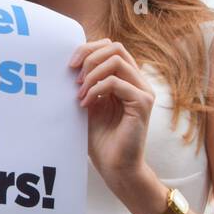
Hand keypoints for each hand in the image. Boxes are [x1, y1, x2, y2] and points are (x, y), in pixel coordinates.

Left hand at [70, 39, 155, 193]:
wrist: (114, 166)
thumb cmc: (100, 138)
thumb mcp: (88, 103)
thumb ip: (85, 83)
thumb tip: (70, 62)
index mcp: (125, 78)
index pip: (110, 47)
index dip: (88, 49)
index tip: (69, 65)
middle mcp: (137, 80)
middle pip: (115, 47)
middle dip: (89, 56)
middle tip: (73, 76)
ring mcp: (143, 90)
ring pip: (117, 60)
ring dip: (91, 74)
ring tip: (79, 93)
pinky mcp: (142, 103)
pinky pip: (115, 82)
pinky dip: (96, 89)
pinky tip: (85, 104)